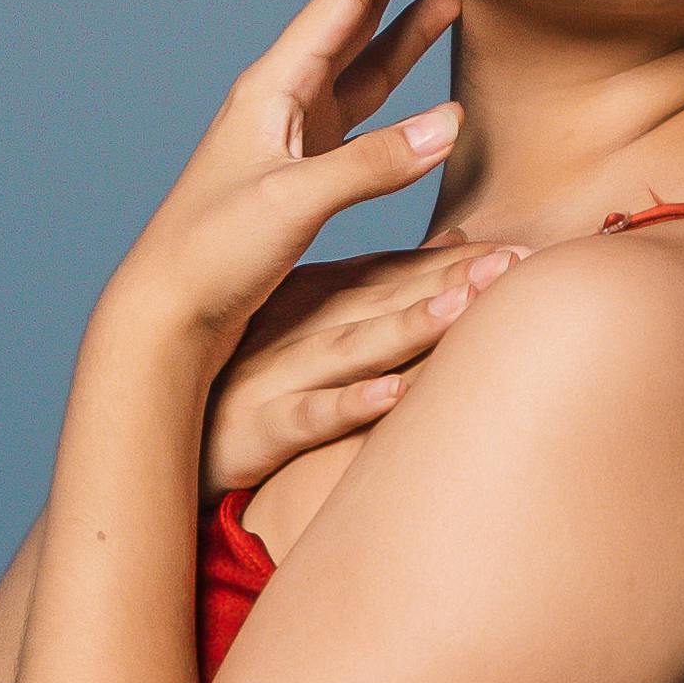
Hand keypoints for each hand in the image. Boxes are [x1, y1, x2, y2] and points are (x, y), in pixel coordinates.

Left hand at [100, 0, 467, 368]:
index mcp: (273, 90)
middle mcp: (283, 101)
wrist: (170, 309)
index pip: (337, 1)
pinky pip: (365, 107)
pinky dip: (398, 80)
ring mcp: (296, 135)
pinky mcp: (307, 171)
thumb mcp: (296, 202)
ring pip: (363, 59)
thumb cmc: (214, 252)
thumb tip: (451, 126)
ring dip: (404, 21)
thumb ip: (373, 164)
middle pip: (350, 14)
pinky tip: (422, 81)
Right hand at [204, 235, 529, 496]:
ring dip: (407, 326)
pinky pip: (310, 416)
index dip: (458, 264)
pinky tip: (391, 394)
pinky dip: (349, 403)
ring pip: (353, 347)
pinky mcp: (261, 427)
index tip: (522, 249)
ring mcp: (281, 374)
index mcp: (317, 302)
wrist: (161, 432)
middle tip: (516, 260)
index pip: (395, 276)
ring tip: (461, 305)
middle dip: (451, 281)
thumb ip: (383, 289)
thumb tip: (459, 250)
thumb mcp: (315, 324)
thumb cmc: (251, 380)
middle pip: (386, 300)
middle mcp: (303, 329)